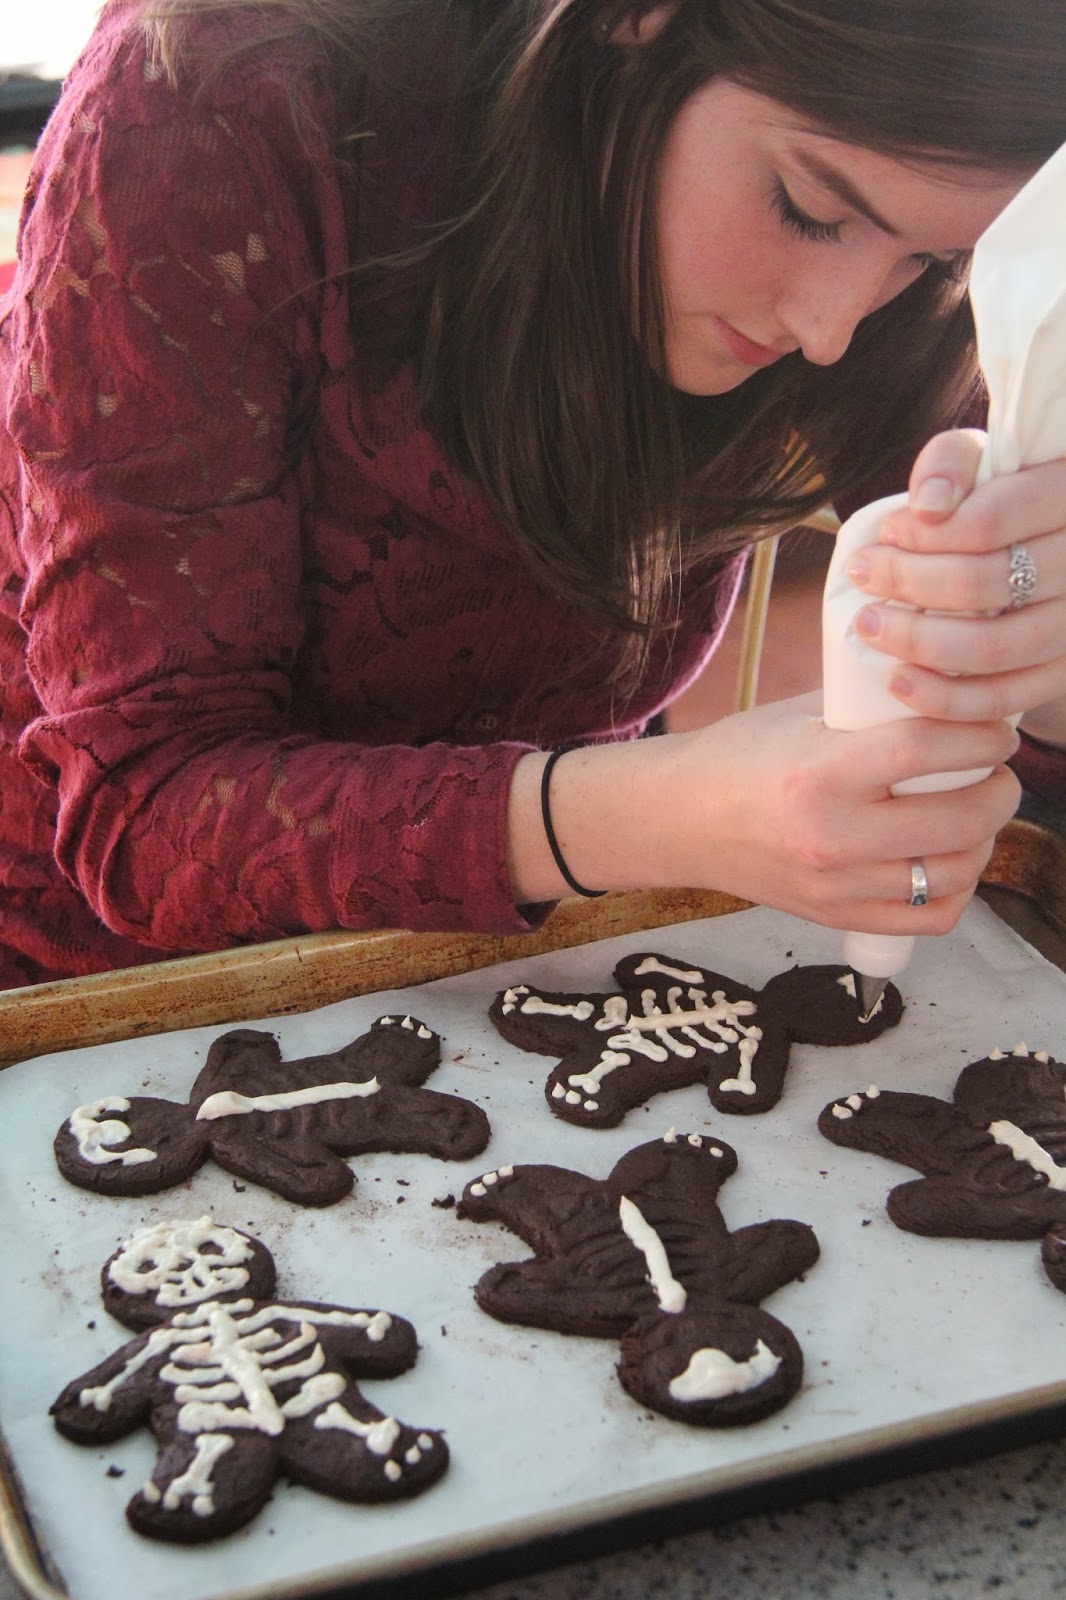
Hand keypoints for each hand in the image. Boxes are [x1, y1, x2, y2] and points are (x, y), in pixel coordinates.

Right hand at [667, 694, 1020, 935]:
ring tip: (977, 813)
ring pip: (953, 873)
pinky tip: (950, 860)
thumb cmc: (737, 759)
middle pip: (958, 820)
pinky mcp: (837, 916)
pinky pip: (929, 918)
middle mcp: (831, 836)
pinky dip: (957, 890)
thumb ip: (870, 709)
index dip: (980, 738)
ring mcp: (836, 885)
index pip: (927, 752)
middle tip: (998, 771)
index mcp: (819, 773)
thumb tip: (943, 692)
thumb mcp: (799, 716)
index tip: (996, 731)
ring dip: (984, 841)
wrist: (678, 821)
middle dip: (1000, 791)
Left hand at [843, 429, 1065, 728]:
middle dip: (909, 582)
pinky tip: (899, 682)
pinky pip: (1005, 698)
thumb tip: (928, 507)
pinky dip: (946, 698)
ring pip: (995, 647)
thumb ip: (951, 463)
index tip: (885, 533)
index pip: (992, 521)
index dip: (927, 532)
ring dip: (918, 642)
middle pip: (988, 584)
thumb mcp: (978, 461)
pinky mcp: (1061, 672)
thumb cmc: (993, 496)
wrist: (1029, 549)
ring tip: (869, 625)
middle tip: (862, 576)